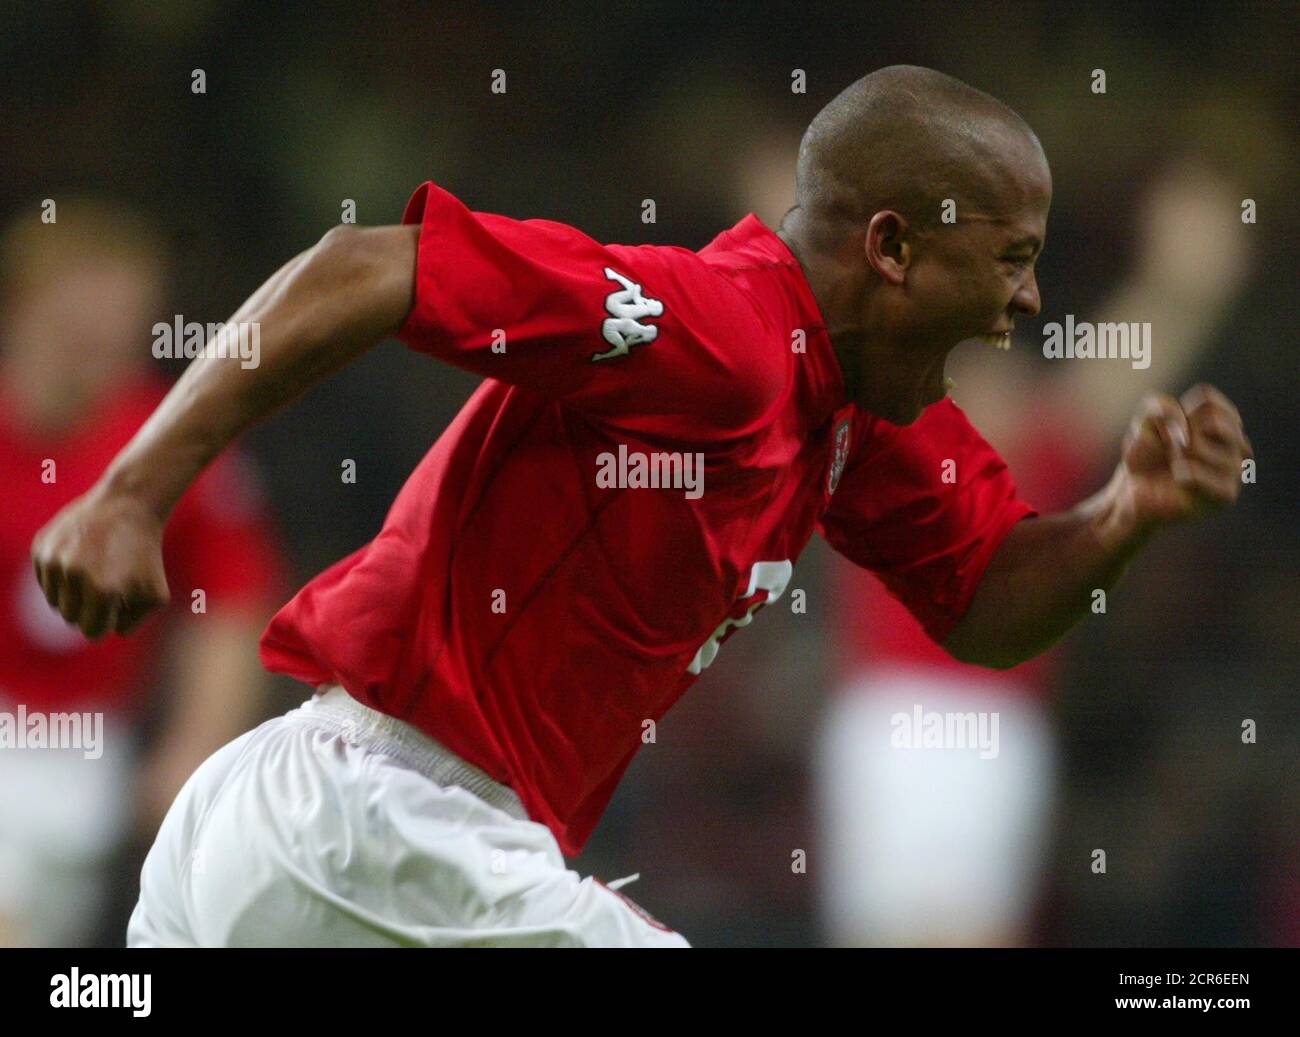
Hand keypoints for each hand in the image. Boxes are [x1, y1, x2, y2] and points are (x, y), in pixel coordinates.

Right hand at [31, 486, 170, 637]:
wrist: (128, 506)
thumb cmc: (146, 554)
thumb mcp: (155, 595)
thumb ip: (132, 623)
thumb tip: (106, 630)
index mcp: (102, 591)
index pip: (91, 631)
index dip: (104, 623)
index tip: (114, 610)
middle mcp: (74, 576)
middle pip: (71, 617)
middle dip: (89, 609)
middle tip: (106, 587)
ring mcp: (54, 560)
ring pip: (55, 601)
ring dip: (74, 593)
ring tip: (96, 570)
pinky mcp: (42, 548)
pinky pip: (45, 580)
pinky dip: (62, 576)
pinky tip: (82, 557)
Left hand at [1119, 384, 1252, 529]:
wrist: (1135, 493)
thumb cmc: (1145, 457)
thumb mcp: (1145, 422)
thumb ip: (1160, 407)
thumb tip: (1184, 428)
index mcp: (1224, 422)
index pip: (1207, 398)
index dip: (1175, 413)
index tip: (1169, 430)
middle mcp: (1238, 444)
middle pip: (1211, 419)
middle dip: (1178, 433)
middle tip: (1172, 451)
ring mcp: (1236, 469)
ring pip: (1197, 445)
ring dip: (1175, 456)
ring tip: (1175, 468)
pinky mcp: (1227, 494)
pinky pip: (1197, 472)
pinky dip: (1180, 473)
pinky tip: (1179, 481)